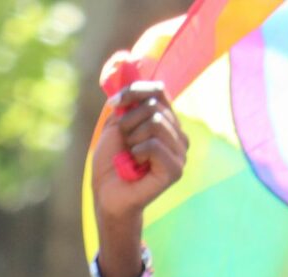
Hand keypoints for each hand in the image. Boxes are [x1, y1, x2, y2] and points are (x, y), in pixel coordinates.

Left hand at [91, 82, 185, 240]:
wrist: (107, 195)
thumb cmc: (111, 163)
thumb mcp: (115, 125)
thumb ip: (127, 102)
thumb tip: (129, 70)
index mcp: (166, 121)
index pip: (158, 90)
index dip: (134, 92)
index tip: (114, 103)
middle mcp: (177, 134)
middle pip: (153, 105)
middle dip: (128, 122)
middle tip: (124, 143)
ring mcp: (180, 152)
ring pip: (154, 122)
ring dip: (132, 138)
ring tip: (130, 156)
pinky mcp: (176, 169)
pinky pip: (154, 144)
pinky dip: (137, 152)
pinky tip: (136, 166)